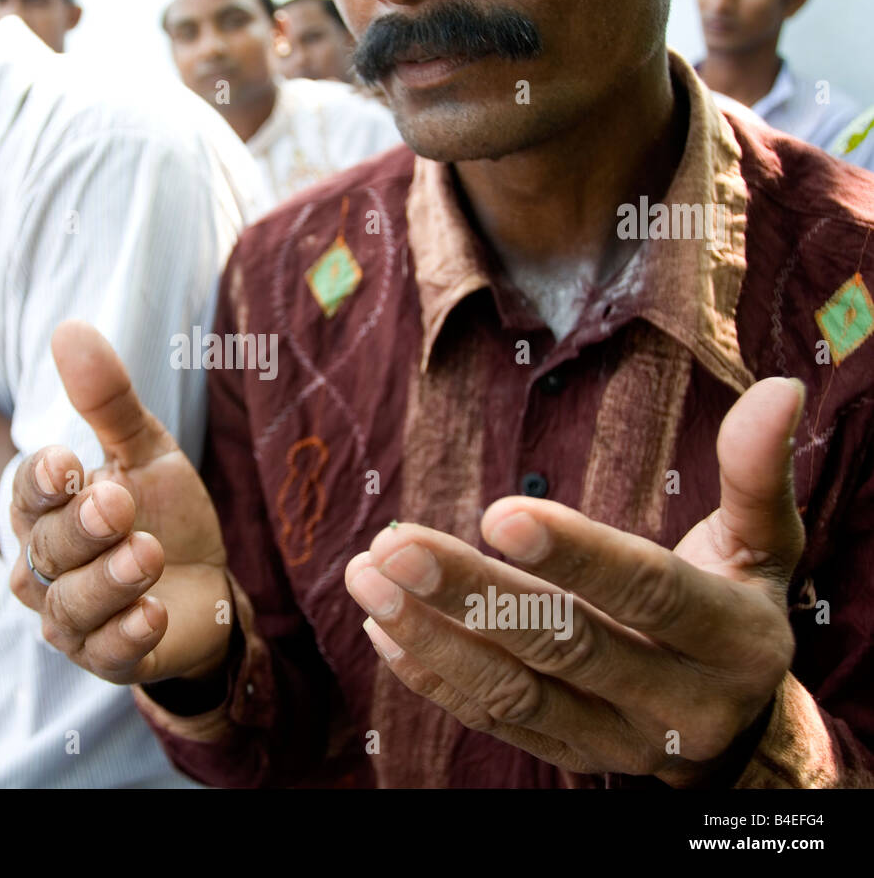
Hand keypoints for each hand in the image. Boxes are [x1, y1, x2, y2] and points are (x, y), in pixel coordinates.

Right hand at [9, 321, 231, 684]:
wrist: (207, 580)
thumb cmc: (162, 510)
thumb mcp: (145, 450)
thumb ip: (108, 401)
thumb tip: (70, 328)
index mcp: (47, 512)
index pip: (26, 495)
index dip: (40, 481)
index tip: (64, 462)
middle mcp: (46, 568)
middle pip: (46, 550)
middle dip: (81, 527)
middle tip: (118, 502)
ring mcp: (74, 619)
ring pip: (70, 605)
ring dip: (109, 580)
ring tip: (147, 553)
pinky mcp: (109, 658)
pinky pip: (105, 654)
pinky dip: (126, 635)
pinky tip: (154, 612)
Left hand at [347, 377, 806, 786]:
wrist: (736, 730)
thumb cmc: (735, 608)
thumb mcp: (763, 549)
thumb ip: (756, 476)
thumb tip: (778, 390)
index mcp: (731, 640)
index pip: (649, 593)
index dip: (577, 556)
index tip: (498, 512)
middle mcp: (678, 704)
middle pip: (567, 646)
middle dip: (474, 595)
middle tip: (394, 547)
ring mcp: (617, 740)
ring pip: (517, 693)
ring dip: (433, 637)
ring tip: (366, 578)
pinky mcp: (570, 755)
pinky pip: (495, 722)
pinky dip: (435, 678)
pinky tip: (384, 628)